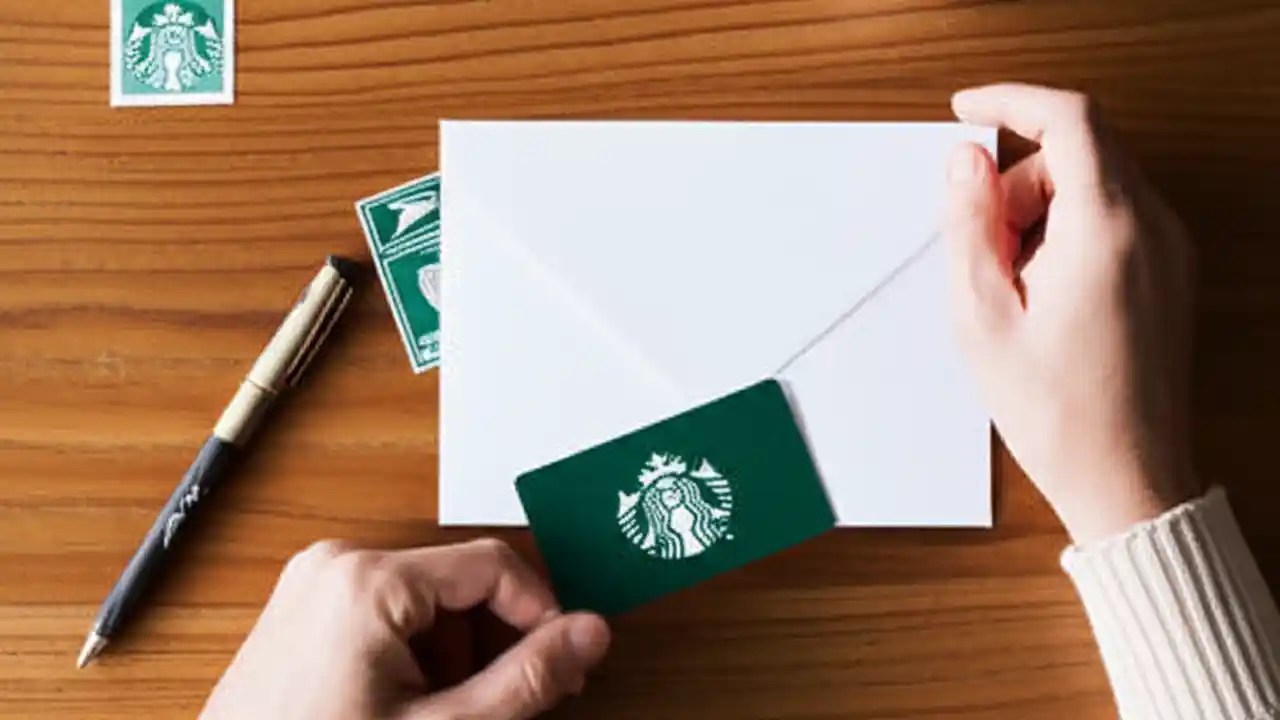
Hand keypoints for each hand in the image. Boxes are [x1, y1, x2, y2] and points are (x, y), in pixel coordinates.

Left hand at [200, 538, 609, 719]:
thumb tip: (591, 633)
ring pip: (425, 602)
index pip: (493, 565)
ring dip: (452, 655)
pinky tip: (406, 705)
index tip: (561, 663)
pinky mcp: (302, 606)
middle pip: (458, 584)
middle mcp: (338, 563)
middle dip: (491, 644)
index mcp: (370, 580)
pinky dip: (412, 654)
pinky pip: (385, 612)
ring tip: (442, 714)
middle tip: (505, 704)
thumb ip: (524, 679)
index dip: (541, 613)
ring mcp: (314, 582)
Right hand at [943, 83, 1198, 543]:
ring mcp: (1169, 250)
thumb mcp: (983, 317)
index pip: (1068, 117)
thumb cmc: (1056, 412)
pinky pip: (1115, 216)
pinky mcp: (1170, 272)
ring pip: (1097, 181)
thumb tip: (966, 162)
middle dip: (1019, 175)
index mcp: (1105, 231)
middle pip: (1081, 148)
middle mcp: (1151, 228)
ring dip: (1042, 206)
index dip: (1009, 102)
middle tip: (982, 242)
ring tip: (1012, 281)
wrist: (1127, 478)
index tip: (964, 111)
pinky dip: (1070, 229)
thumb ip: (969, 226)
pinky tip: (1043, 289)